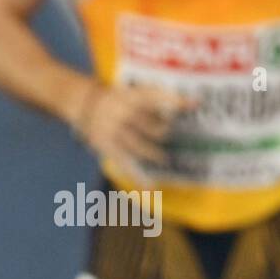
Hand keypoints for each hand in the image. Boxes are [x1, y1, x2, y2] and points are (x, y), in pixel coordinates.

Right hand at [71, 80, 193, 185]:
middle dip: (163, 132)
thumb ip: (158, 98)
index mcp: (131, 96)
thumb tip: (195, 105)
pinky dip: (137, 176)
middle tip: (170, 135)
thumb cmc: (118, 99)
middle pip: (151, 126)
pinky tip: (150, 187)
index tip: (195, 105)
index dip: (176, 102)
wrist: (84, 103)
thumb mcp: (134, 91)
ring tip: (165, 159)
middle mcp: (121, 112)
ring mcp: (112, 131)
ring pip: (140, 147)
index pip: (157, 97)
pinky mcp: (105, 147)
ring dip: (155, 154)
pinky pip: (124, 163)